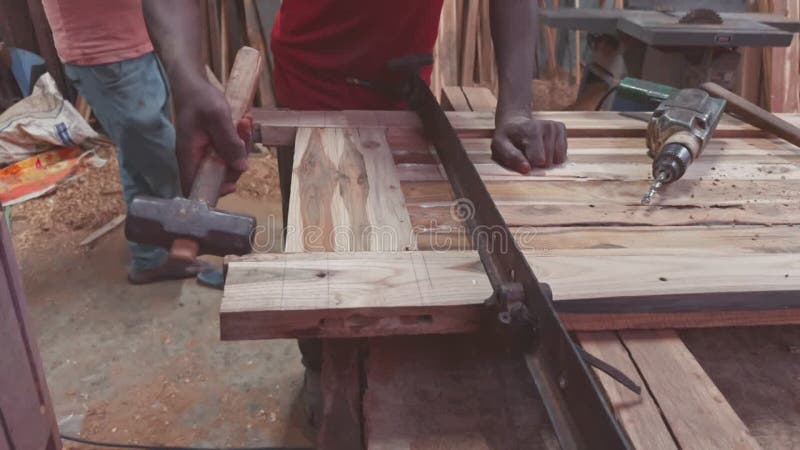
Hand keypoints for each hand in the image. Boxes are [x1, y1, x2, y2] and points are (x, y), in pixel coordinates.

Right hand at [173, 80, 249, 195]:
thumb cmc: (200, 99)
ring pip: (229, 162)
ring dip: (242, 145)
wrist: (194, 84)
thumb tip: (241, 167)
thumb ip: (229, 142)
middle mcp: (196, 158)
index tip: (233, 184)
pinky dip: (239, 139)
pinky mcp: (214, 145)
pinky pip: (231, 150)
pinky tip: (243, 123)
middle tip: (243, 134)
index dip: (213, 192)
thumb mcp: (217, 117)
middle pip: (220, 176)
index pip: (194, 187)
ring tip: (244, 123)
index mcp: (189, 156)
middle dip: (238, 160)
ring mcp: (205, 152)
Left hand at [491, 115, 567, 173]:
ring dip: (546, 160)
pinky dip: (553, 156)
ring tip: (534, 150)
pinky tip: (543, 148)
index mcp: (532, 130)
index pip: (538, 159)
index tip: (522, 159)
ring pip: (557, 159)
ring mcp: (555, 127)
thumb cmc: (506, 138)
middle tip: (527, 153)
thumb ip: (511, 157)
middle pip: (548, 161)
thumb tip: (527, 169)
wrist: (514, 123)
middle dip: (537, 163)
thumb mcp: (499, 146)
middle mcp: (547, 126)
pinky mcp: (561, 128)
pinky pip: (563, 155)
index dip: (530, 165)